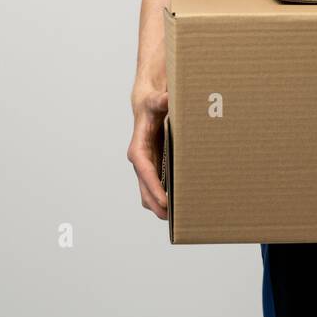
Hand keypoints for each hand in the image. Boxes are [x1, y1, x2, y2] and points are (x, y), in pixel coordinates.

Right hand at [127, 84, 168, 219]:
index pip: (145, 173)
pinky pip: (155, 188)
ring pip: (148, 193)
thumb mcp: (155, 100)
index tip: (166, 202)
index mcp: (138, 148)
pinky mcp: (153, 167)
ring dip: (159, 206)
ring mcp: (146, 166)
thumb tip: (167, 98)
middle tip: (174, 218)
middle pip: (145, 189)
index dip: (155, 188)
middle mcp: (140, 161)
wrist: (146, 105)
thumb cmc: (150, 104)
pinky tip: (179, 204)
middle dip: (157, 204)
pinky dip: (163, 198)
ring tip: (178, 217)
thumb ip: (160, 100)